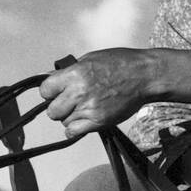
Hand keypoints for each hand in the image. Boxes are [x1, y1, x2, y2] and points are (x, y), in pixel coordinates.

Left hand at [39, 49, 162, 137]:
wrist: (145, 75)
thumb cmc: (122, 63)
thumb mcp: (91, 59)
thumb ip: (71, 71)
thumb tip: (53, 79)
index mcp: (75, 74)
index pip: (45, 90)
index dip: (50, 91)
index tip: (56, 92)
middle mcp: (79, 92)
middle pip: (52, 110)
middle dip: (59, 106)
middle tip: (71, 102)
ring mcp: (89, 108)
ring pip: (64, 121)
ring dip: (71, 117)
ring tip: (86, 107)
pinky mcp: (99, 121)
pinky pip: (73, 132)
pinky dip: (76, 129)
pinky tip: (84, 120)